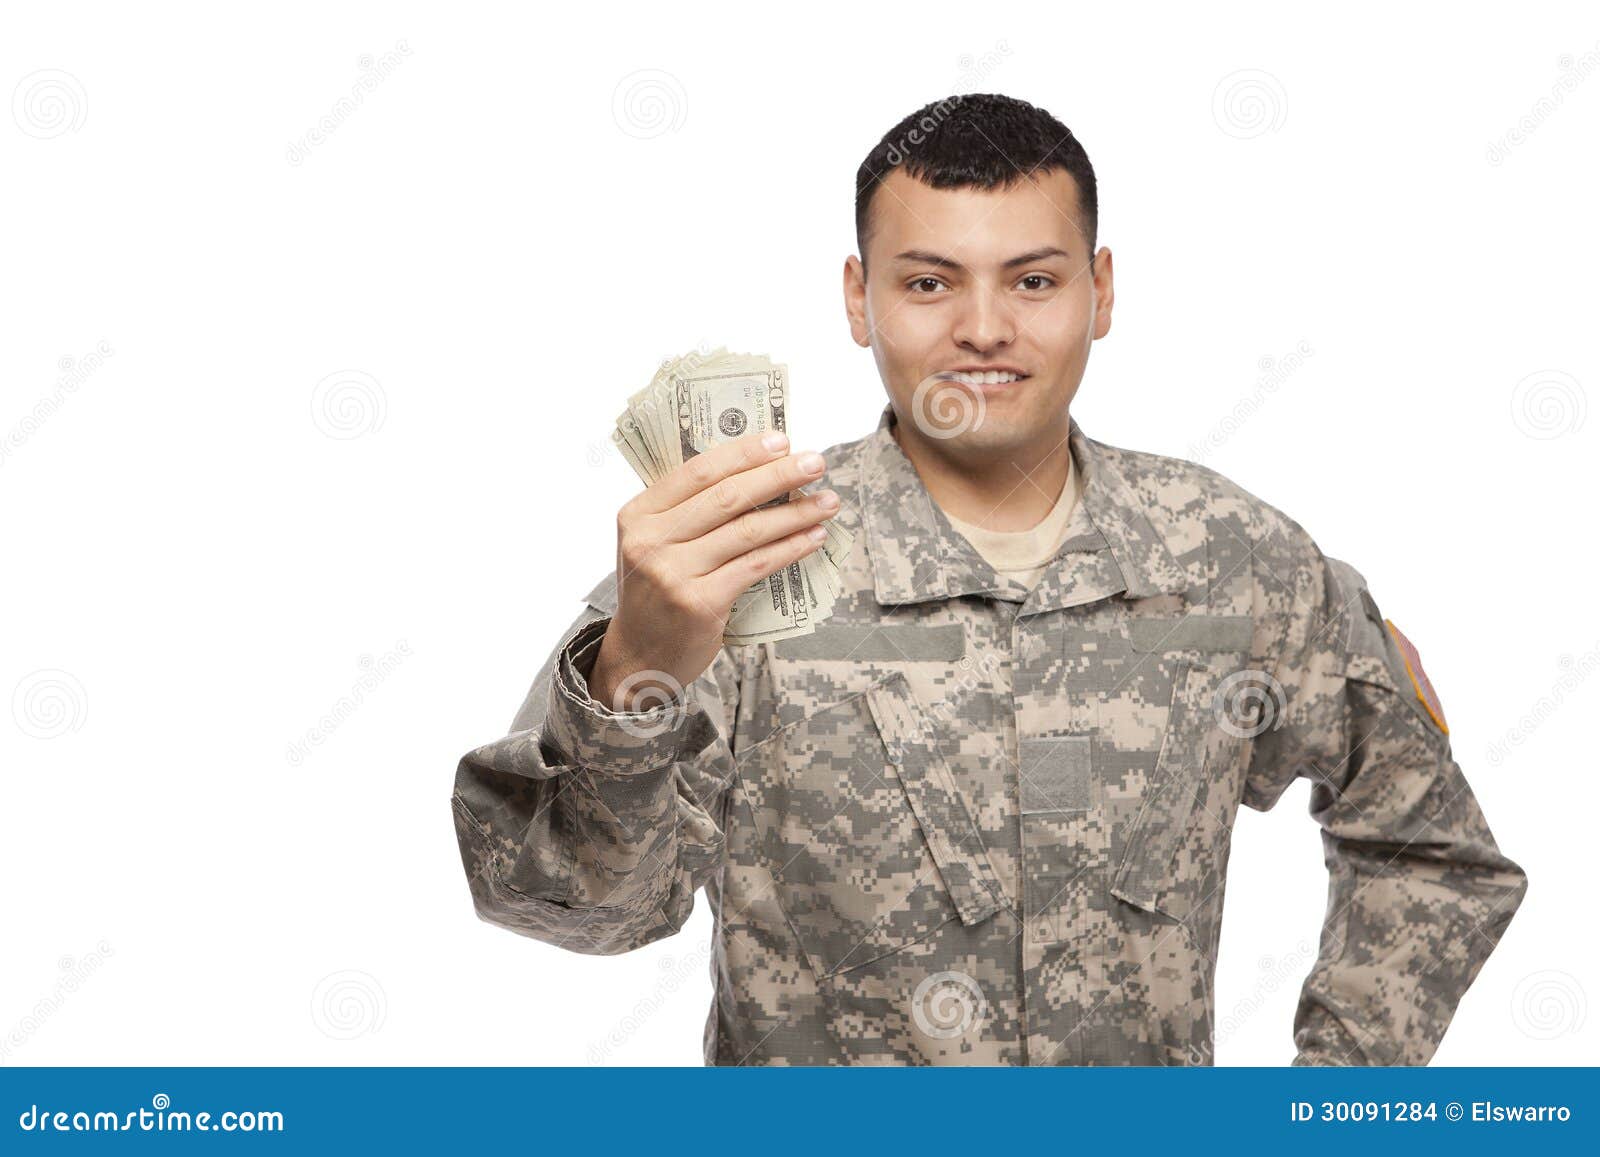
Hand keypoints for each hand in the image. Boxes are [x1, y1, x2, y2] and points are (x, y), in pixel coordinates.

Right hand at [587, 431, 836, 709]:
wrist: (640, 656)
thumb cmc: (657, 592)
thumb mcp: (654, 543)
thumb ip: (688, 510)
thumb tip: (756, 470)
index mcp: (638, 515)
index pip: (697, 471)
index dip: (743, 453)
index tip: (781, 440)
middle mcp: (651, 541)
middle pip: (727, 497)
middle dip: (778, 476)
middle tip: (815, 463)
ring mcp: (674, 573)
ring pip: (747, 531)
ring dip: (795, 514)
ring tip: (827, 502)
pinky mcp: (700, 602)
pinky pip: (756, 566)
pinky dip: (790, 548)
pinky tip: (814, 538)